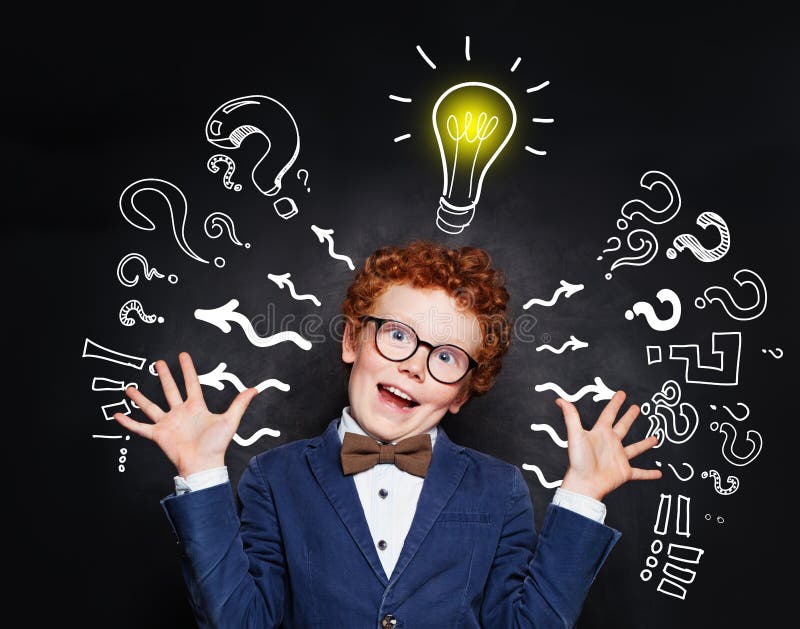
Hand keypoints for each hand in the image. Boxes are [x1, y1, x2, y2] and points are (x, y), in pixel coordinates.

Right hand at [112, 352, 259, 476]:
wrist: (203, 465)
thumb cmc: (216, 445)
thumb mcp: (230, 420)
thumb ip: (240, 403)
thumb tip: (255, 389)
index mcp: (196, 407)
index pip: (191, 383)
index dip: (187, 369)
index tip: (182, 355)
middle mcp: (180, 413)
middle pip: (170, 390)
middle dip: (164, 376)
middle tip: (158, 362)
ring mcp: (168, 424)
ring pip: (151, 406)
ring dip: (140, 398)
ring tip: (130, 387)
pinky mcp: (158, 435)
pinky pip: (140, 427)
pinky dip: (128, 422)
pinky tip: (117, 415)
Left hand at [557, 390, 660, 501]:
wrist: (583, 483)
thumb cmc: (578, 460)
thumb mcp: (575, 435)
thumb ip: (571, 416)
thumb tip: (559, 400)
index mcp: (600, 433)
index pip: (609, 414)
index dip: (615, 403)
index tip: (622, 394)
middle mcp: (611, 444)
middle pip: (623, 427)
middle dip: (629, 417)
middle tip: (637, 407)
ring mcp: (619, 458)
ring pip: (635, 449)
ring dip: (645, 444)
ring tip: (655, 439)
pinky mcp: (624, 472)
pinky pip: (640, 473)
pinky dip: (649, 474)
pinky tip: (659, 473)